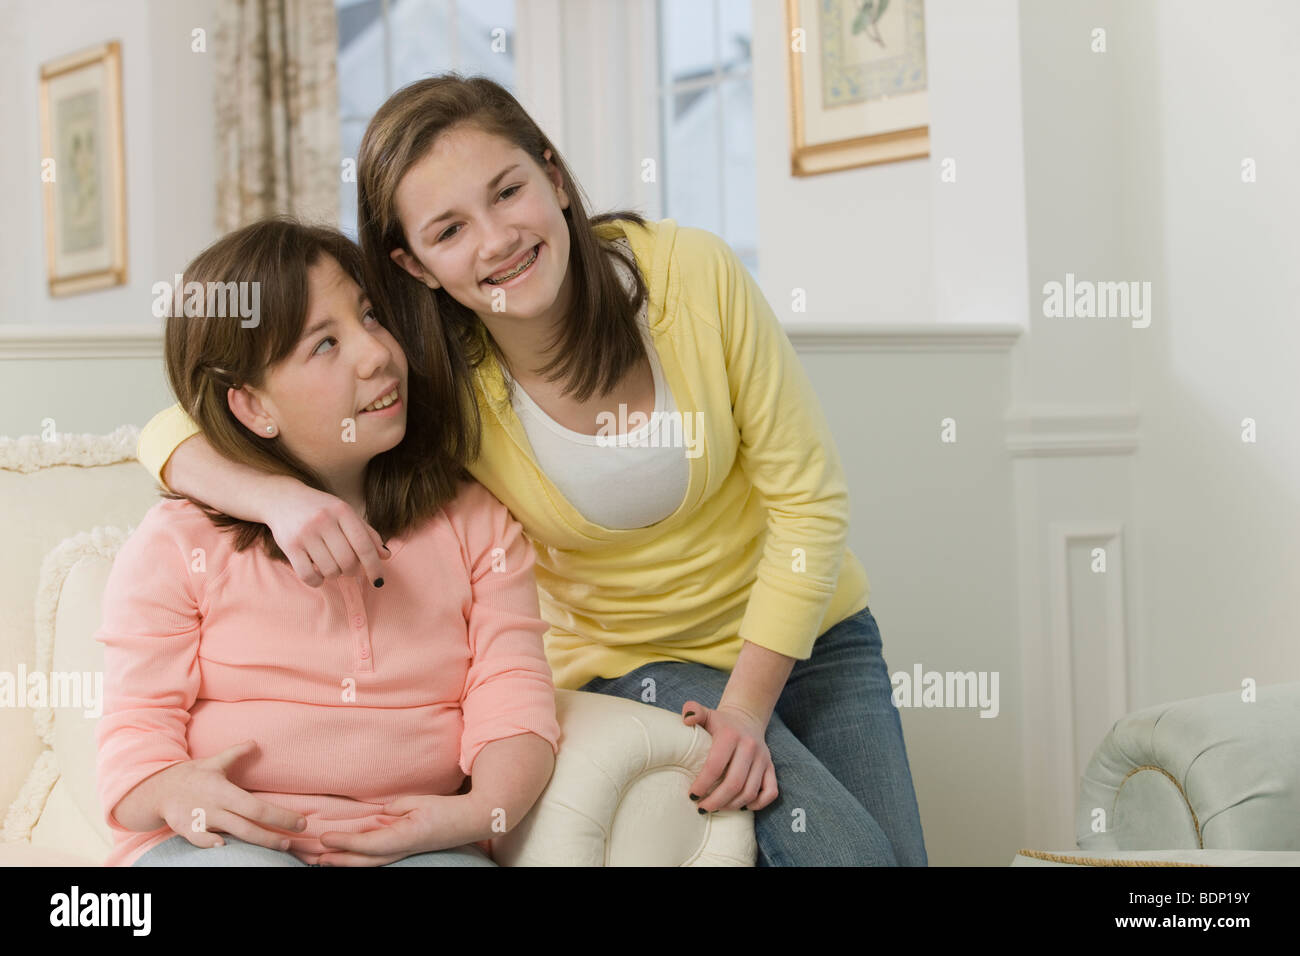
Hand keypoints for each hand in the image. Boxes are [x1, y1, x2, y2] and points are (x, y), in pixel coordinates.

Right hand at [114, 741, 306, 849]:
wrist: (156, 789)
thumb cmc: (191, 776)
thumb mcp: (213, 762)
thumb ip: (235, 753)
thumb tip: (255, 742)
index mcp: (224, 791)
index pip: (257, 807)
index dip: (280, 816)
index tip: (300, 821)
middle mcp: (215, 807)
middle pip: (249, 825)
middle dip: (273, 835)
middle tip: (294, 841)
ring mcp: (201, 821)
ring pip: (234, 836)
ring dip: (258, 843)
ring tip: (281, 847)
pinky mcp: (187, 831)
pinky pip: (201, 841)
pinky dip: (211, 844)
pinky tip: (226, 849)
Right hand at [263, 481, 390, 587]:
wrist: (282, 498)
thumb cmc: (320, 508)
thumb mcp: (345, 513)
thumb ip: (367, 533)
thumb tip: (385, 555)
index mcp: (342, 510)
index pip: (364, 544)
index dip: (374, 566)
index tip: (378, 581)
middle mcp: (324, 520)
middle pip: (348, 561)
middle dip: (352, 571)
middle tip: (348, 568)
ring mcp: (305, 533)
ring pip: (330, 570)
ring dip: (335, 574)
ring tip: (331, 565)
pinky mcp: (289, 545)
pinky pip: (308, 575)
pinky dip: (317, 581)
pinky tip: (318, 574)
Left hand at [316, 794, 464, 865]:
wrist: (471, 820)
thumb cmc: (447, 810)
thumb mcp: (420, 802)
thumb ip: (396, 808)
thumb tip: (380, 814)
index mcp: (405, 837)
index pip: (369, 843)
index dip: (345, 842)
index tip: (325, 838)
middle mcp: (403, 849)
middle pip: (365, 860)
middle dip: (339, 859)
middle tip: (316, 857)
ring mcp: (405, 851)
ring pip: (370, 862)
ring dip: (347, 861)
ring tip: (326, 860)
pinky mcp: (407, 848)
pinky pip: (379, 856)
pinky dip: (360, 856)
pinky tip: (351, 855)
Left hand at [682, 701, 777, 812]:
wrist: (746, 719)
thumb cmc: (720, 722)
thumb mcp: (706, 713)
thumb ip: (693, 711)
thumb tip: (686, 719)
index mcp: (731, 735)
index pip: (715, 766)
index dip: (702, 784)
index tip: (692, 795)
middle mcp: (750, 747)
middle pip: (734, 783)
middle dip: (716, 801)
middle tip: (702, 807)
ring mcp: (763, 758)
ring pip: (750, 791)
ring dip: (732, 805)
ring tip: (716, 808)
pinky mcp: (771, 767)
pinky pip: (771, 792)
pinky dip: (758, 804)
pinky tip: (741, 806)